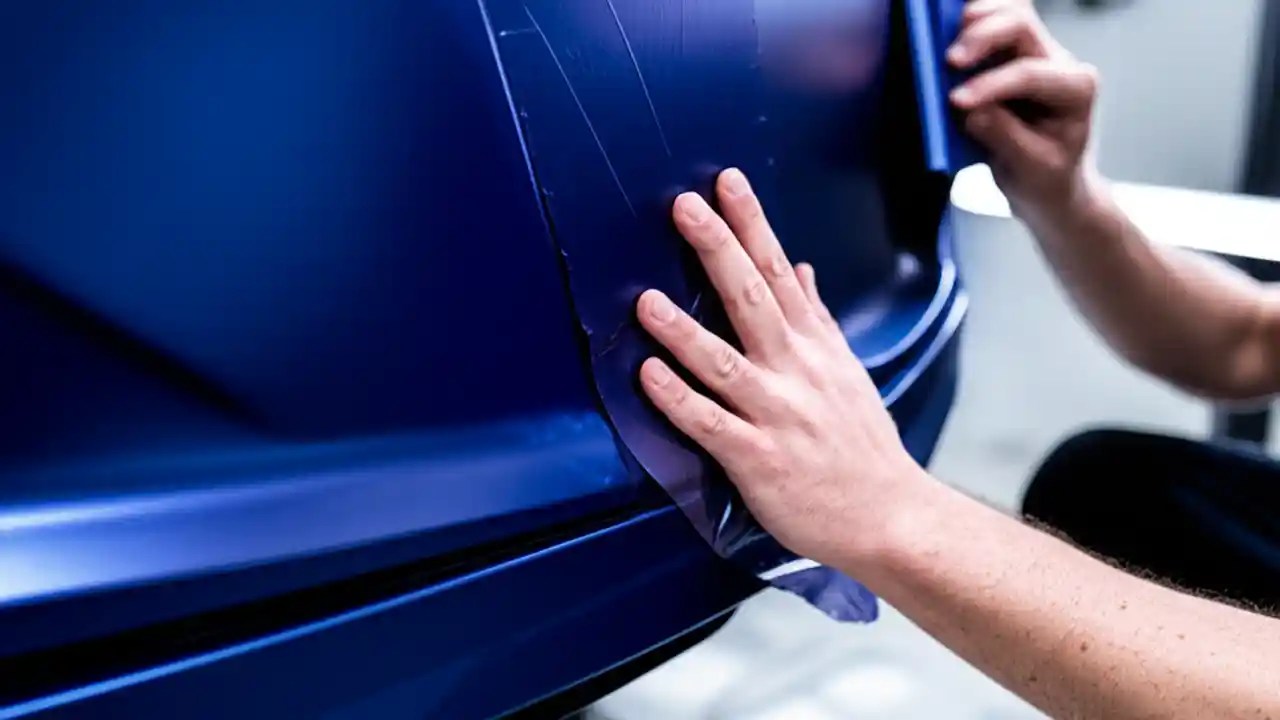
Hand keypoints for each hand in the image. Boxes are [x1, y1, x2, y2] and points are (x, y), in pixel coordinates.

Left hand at [636, 169, 930, 568]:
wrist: (890, 516)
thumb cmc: (861, 446)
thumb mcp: (847, 371)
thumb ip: (817, 319)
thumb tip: (803, 269)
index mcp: (815, 347)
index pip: (781, 272)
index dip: (752, 225)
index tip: (726, 182)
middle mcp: (797, 371)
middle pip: (753, 299)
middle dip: (719, 250)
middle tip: (685, 207)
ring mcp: (777, 414)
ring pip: (724, 362)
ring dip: (684, 329)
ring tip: (645, 299)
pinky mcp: (759, 459)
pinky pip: (711, 424)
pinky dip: (679, 399)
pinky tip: (649, 375)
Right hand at [948, 0, 1099, 217]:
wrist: (1050, 180)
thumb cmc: (1046, 178)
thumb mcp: (1030, 169)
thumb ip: (1004, 137)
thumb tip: (971, 112)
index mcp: (1075, 89)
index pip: (1030, 74)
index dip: (991, 84)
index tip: (956, 102)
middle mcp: (1061, 61)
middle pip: (1022, 25)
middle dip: (983, 37)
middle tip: (949, 61)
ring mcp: (1037, 52)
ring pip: (1011, 12)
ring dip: (977, 21)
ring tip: (948, 42)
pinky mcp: (1013, 53)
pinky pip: (995, 22)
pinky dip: (973, 23)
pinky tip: (949, 30)